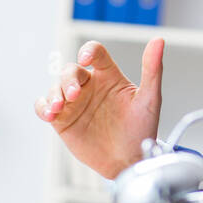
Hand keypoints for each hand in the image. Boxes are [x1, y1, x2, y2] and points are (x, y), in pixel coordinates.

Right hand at [33, 37, 163, 179]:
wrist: (129, 161)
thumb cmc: (142, 129)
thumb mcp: (150, 99)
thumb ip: (152, 70)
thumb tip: (159, 40)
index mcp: (109, 76)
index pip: (95, 53)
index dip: (89, 51)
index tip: (86, 59)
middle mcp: (89, 86)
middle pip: (71, 70)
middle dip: (69, 80)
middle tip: (74, 95)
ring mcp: (74, 102)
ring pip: (56, 87)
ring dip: (54, 94)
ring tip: (58, 107)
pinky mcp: (62, 119)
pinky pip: (44, 106)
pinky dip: (43, 107)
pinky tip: (50, 114)